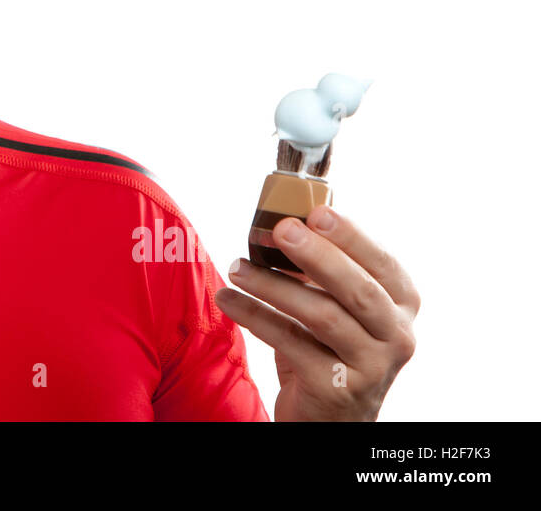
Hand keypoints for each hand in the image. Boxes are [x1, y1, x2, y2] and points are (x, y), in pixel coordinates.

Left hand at [215, 205, 418, 420]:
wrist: (330, 418)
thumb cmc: (328, 348)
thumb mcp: (337, 308)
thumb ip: (323, 272)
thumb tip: (281, 222)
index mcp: (401, 306)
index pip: (384, 264)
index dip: (352, 236)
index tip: (317, 212)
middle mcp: (397, 336)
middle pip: (358, 289)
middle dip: (317, 255)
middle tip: (280, 229)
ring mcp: (372, 366)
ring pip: (323, 316)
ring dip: (273, 285)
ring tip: (237, 267)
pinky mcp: (338, 390)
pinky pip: (290, 343)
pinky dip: (255, 317)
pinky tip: (228, 299)